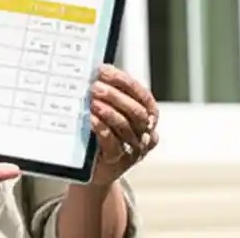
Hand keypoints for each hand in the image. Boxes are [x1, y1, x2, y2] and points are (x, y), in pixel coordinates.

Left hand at [86, 64, 158, 185]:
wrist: (91, 169)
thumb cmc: (101, 134)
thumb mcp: (109, 111)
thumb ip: (108, 94)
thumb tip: (94, 70)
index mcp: (148, 116)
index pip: (142, 95)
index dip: (124, 82)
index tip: (104, 71)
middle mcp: (145, 133)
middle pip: (136, 112)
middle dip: (115, 96)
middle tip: (95, 87)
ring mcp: (133, 150)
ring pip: (126, 127)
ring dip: (109, 112)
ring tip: (92, 102)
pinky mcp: (117, 162)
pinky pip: (113, 144)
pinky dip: (103, 129)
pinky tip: (92, 120)